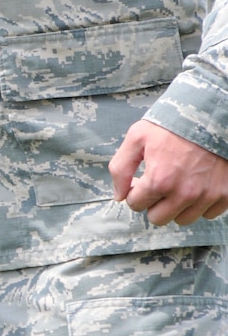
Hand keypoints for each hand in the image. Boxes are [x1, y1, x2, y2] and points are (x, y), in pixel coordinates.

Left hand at [110, 119, 227, 225]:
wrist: (209, 116)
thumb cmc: (171, 125)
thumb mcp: (136, 138)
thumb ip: (120, 168)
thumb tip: (118, 195)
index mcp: (159, 181)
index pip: (135, 204)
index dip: (134, 191)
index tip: (140, 180)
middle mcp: (184, 194)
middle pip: (158, 218)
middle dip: (152, 203)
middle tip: (156, 185)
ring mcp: (207, 196)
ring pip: (182, 219)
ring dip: (175, 206)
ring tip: (176, 185)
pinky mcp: (225, 195)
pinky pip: (207, 214)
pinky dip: (199, 204)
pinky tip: (195, 185)